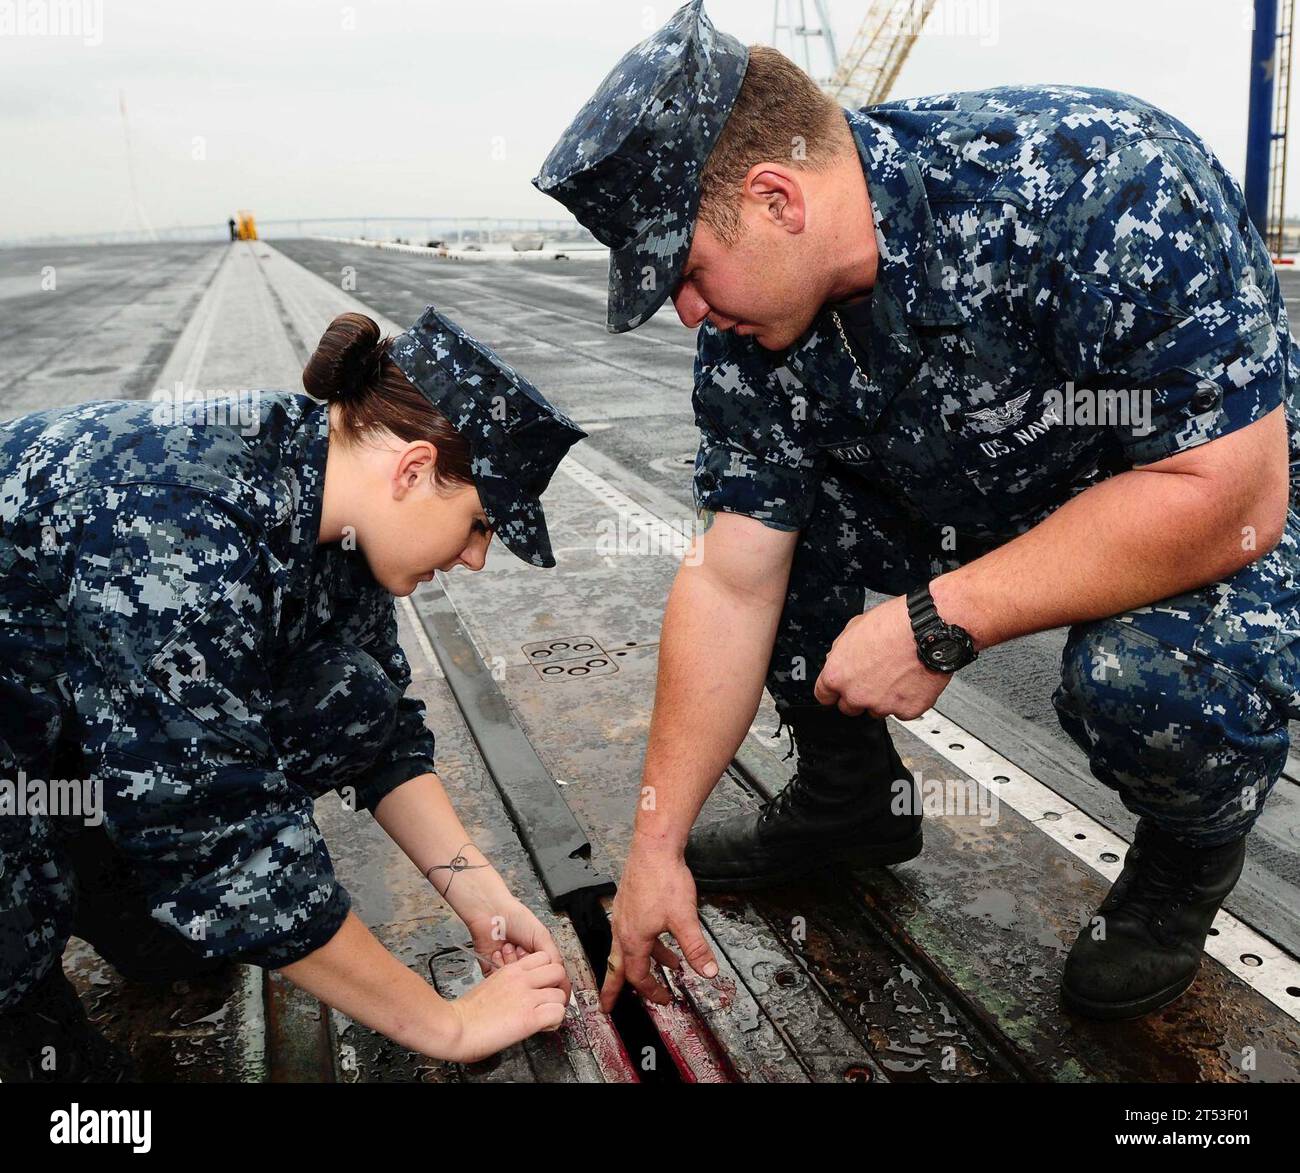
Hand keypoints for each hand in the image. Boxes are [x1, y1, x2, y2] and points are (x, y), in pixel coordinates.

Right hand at [442, 951, 568, 1062]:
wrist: (454, 1027)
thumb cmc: (466, 1013)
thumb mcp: (490, 986)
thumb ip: (509, 985)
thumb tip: (517, 995)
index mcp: (511, 971)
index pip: (543, 958)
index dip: (546, 972)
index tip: (542, 984)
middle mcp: (522, 980)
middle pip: (557, 971)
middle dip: (556, 986)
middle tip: (548, 1000)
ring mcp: (527, 997)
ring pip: (560, 994)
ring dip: (555, 1007)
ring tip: (545, 1017)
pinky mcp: (529, 1017)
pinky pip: (558, 1013)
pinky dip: (554, 1022)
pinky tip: (543, 1026)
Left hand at [464, 898, 572, 1001]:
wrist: (490, 913)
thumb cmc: (515, 918)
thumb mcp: (542, 936)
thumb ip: (554, 958)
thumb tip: (562, 981)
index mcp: (538, 955)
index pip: (547, 976)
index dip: (547, 978)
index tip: (547, 980)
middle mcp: (524, 963)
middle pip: (530, 980)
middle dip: (527, 966)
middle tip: (522, 950)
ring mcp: (508, 968)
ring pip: (514, 982)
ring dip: (512, 963)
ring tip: (510, 947)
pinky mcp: (492, 970)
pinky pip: (497, 980)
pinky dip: (498, 966)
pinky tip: (498, 952)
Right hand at [600, 839, 717, 1012]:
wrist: (653, 847)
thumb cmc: (663, 879)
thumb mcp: (684, 919)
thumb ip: (696, 948)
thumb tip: (708, 972)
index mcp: (633, 939)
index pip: (637, 976)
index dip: (651, 991)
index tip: (663, 999)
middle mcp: (622, 929)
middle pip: (616, 967)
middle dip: (613, 988)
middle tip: (607, 1005)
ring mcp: (623, 915)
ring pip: (626, 948)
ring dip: (642, 961)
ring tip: (665, 966)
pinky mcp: (629, 902)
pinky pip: (632, 931)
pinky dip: (646, 941)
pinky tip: (662, 936)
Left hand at [813, 593, 951, 718]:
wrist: (928, 630)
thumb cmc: (894, 624)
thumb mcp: (854, 628)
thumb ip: (840, 651)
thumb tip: (837, 658)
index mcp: (837, 675)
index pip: (824, 696)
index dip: (833, 691)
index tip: (839, 690)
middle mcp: (856, 694)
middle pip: (849, 707)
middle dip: (858, 695)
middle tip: (874, 678)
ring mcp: (881, 705)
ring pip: (877, 710)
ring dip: (884, 698)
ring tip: (897, 674)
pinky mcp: (906, 711)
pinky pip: (902, 711)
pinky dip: (907, 700)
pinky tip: (911, 680)